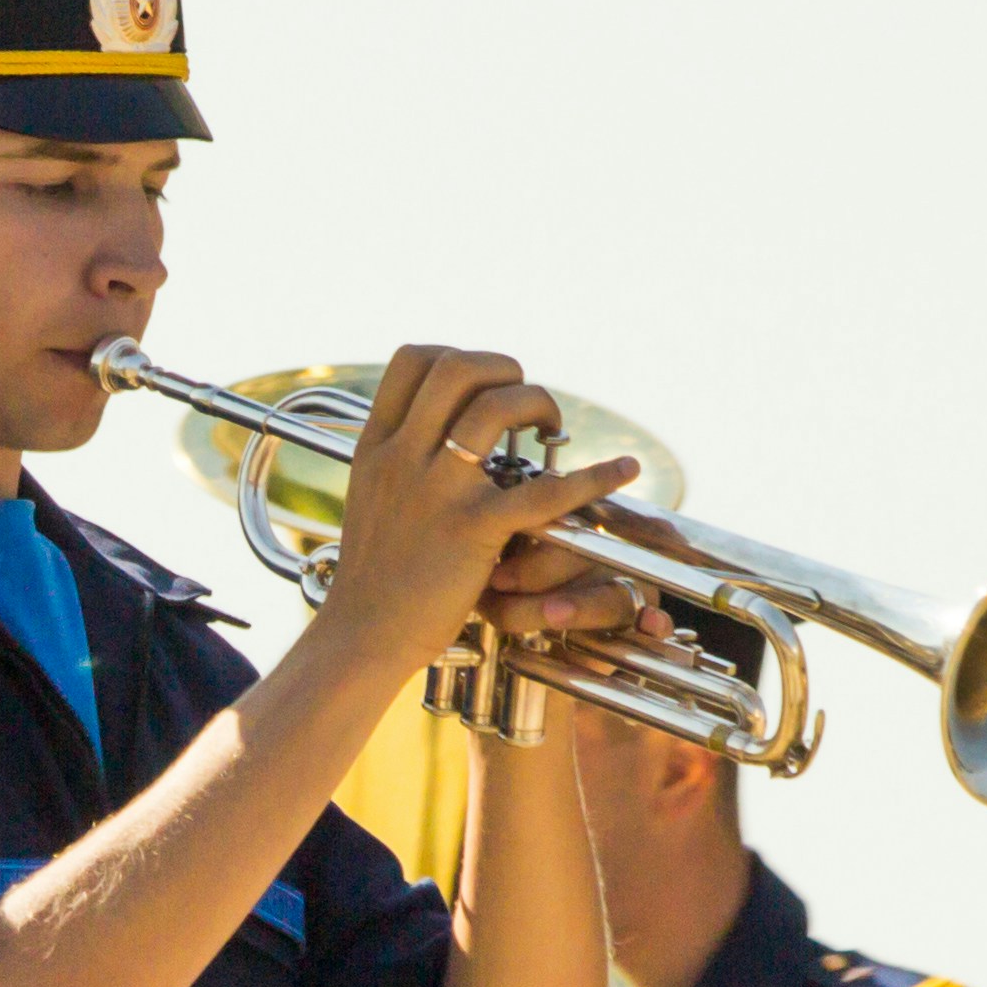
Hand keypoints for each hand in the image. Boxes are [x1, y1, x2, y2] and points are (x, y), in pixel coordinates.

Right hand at [316, 345, 649, 667]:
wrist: (364, 631)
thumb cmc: (375, 572)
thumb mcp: (371, 495)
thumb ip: (401, 457)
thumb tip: (441, 429)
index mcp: (376, 445)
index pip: (412, 360)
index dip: (458, 355)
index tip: (482, 384)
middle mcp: (402, 457)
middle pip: (458, 368)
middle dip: (504, 370)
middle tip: (522, 402)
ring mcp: (437, 491)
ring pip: (497, 408)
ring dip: (538, 404)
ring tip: (549, 431)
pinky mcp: (472, 530)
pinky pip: (544, 490)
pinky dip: (595, 477)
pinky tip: (622, 470)